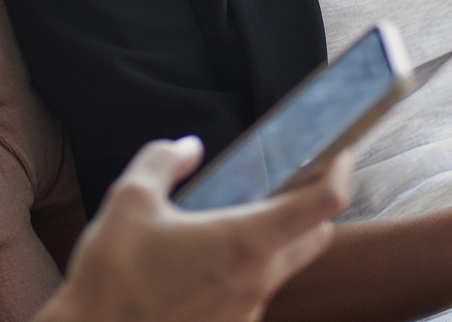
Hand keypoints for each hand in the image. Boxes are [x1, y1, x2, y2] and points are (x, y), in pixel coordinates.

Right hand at [38, 137, 351, 321]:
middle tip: (289, 183)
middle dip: (312, 207)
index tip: (339, 152)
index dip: (339, 171)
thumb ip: (164, 161)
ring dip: (274, 243)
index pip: (323, 203)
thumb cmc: (112, 279)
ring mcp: (247, 313)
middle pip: (315, 237)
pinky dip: (245, 272)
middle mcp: (257, 282)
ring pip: (283, 269)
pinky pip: (253, 295)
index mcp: (243, 241)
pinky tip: (205, 265)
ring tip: (232, 223)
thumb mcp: (129, 201)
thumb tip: (187, 147)